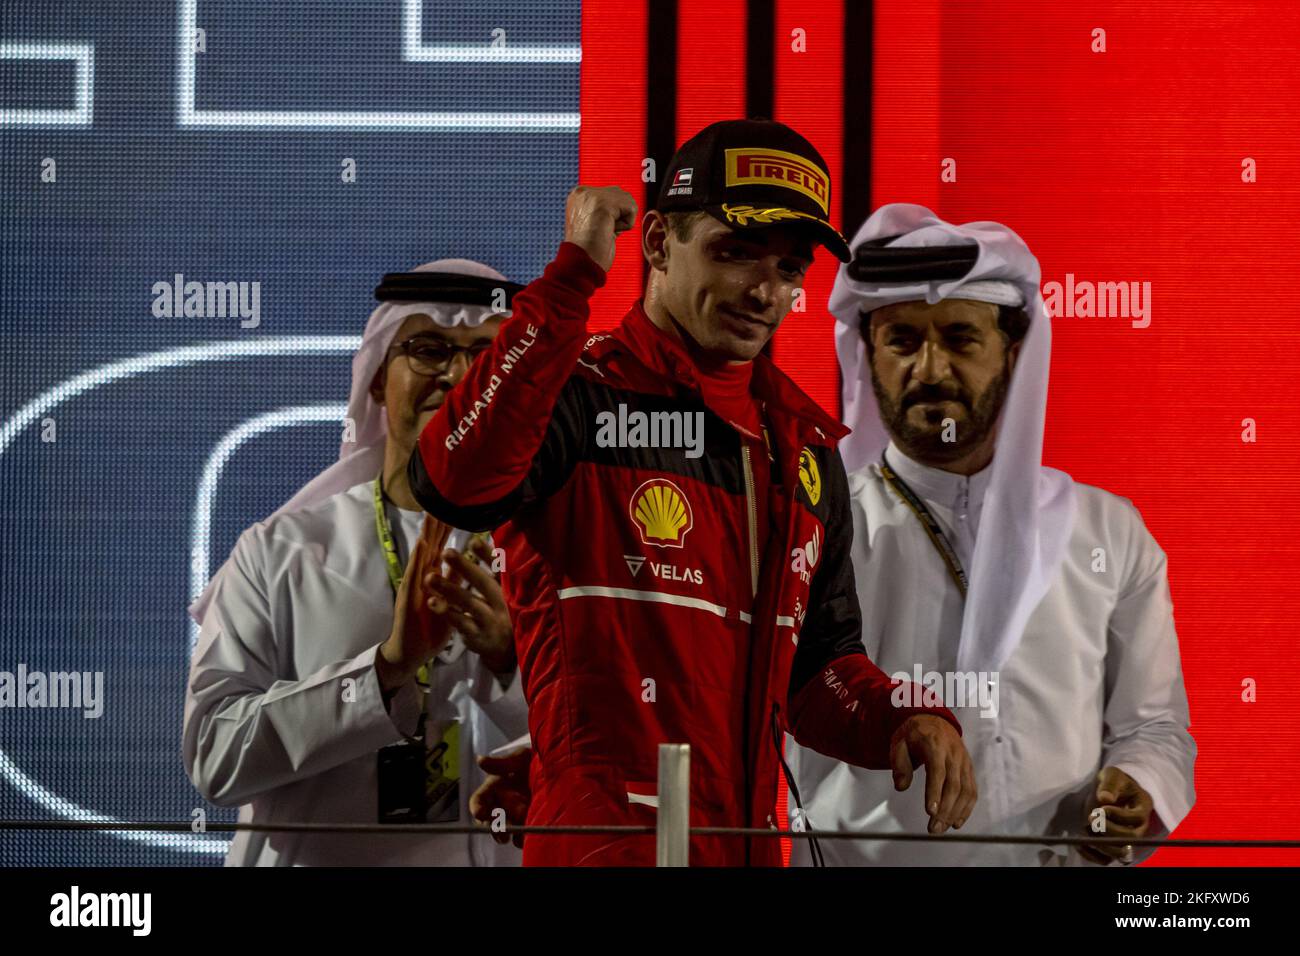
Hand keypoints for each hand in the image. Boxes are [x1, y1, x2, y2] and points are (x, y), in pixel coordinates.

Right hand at [375, 516, 453, 692]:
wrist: (410, 651)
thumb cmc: (429, 626)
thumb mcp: (447, 599)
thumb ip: (453, 580)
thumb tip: (465, 560)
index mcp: (432, 577)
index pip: (441, 547)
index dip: (447, 528)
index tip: (455, 506)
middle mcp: (421, 577)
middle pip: (430, 545)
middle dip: (436, 522)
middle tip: (442, 496)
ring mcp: (412, 585)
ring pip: (420, 555)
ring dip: (426, 534)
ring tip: (432, 512)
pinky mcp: (407, 597)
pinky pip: (413, 576)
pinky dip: (418, 560)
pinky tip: (422, 546)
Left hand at [426, 536, 514, 674]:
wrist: (505, 649)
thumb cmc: (499, 609)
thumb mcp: (503, 590)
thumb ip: (495, 568)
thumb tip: (480, 538)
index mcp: (509, 588)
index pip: (501, 569)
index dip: (488, 556)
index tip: (473, 541)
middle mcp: (504, 604)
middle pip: (485, 584)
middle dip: (465, 568)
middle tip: (446, 552)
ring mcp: (491, 621)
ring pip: (470, 604)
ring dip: (449, 589)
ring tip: (430, 577)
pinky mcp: (478, 636)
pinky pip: (461, 623)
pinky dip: (447, 612)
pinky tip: (432, 602)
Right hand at [470, 746, 531, 847]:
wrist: (554, 768)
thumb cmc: (531, 761)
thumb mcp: (519, 758)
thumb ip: (501, 763)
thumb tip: (480, 760)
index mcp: (493, 789)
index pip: (478, 801)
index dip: (477, 808)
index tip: (480, 814)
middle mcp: (500, 805)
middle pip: (489, 822)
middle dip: (494, 828)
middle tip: (502, 830)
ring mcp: (514, 816)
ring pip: (505, 832)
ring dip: (509, 834)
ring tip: (518, 833)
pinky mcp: (528, 824)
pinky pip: (522, 837)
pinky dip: (525, 837)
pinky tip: (532, 832)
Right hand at [564, 185, 636, 271]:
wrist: (581, 263)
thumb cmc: (589, 251)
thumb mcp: (594, 222)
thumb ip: (606, 209)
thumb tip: (624, 206)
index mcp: (578, 195)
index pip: (613, 195)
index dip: (613, 217)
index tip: (598, 229)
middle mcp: (583, 191)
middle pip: (622, 195)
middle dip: (619, 217)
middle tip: (602, 231)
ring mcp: (592, 195)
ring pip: (628, 201)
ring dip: (622, 222)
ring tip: (605, 231)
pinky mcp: (604, 202)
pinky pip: (632, 209)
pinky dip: (626, 225)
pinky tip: (609, 232)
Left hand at [889, 714, 977, 834]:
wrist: (933, 719)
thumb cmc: (914, 733)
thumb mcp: (898, 742)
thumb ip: (899, 764)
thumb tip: (901, 786)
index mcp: (935, 745)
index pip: (937, 771)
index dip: (934, 792)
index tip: (930, 811)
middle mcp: (953, 754)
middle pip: (953, 785)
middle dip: (945, 810)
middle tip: (933, 828)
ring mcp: (964, 762)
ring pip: (966, 791)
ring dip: (956, 813)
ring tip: (942, 828)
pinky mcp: (969, 769)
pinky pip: (972, 790)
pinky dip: (967, 808)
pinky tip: (957, 822)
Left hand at [1080, 766, 1153, 864]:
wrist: (1107, 791)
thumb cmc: (1112, 782)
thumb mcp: (1111, 775)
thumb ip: (1109, 784)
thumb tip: (1105, 798)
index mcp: (1143, 806)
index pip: (1138, 818)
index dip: (1119, 815)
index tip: (1102, 808)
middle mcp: (1140, 826)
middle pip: (1132, 838)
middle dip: (1109, 829)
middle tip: (1091, 818)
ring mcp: (1128, 839)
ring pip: (1120, 852)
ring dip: (1100, 843)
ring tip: (1086, 826)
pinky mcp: (1114, 846)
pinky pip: (1106, 860)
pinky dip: (1091, 854)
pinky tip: (1080, 841)